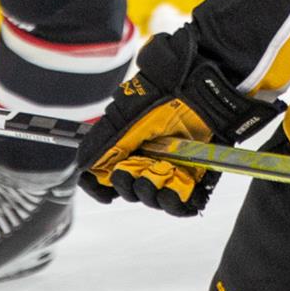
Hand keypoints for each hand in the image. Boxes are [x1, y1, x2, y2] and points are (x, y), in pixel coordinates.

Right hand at [77, 32, 278, 216]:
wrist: (206, 87)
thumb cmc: (167, 92)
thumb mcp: (127, 114)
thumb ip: (104, 141)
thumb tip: (82, 165)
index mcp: (129, 142)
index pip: (109, 174)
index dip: (102, 186)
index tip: (105, 191)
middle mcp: (149, 157)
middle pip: (131, 189)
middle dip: (128, 186)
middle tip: (132, 172)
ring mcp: (173, 167)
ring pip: (154, 198)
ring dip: (150, 193)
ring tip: (156, 177)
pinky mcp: (197, 175)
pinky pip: (183, 203)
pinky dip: (176, 203)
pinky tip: (173, 191)